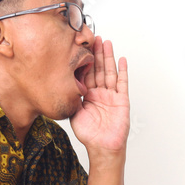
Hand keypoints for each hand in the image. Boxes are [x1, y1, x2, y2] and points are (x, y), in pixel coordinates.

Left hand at [70, 36, 129, 160]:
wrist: (102, 147)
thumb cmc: (89, 134)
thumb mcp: (74, 113)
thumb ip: (72, 98)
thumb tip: (62, 86)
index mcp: (88, 95)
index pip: (86, 74)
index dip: (85, 61)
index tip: (82, 47)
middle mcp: (100, 93)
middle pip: (98, 69)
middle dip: (96, 53)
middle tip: (95, 38)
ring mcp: (111, 95)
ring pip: (109, 72)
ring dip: (108, 57)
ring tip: (107, 43)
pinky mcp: (121, 99)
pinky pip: (122, 83)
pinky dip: (122, 71)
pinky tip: (122, 60)